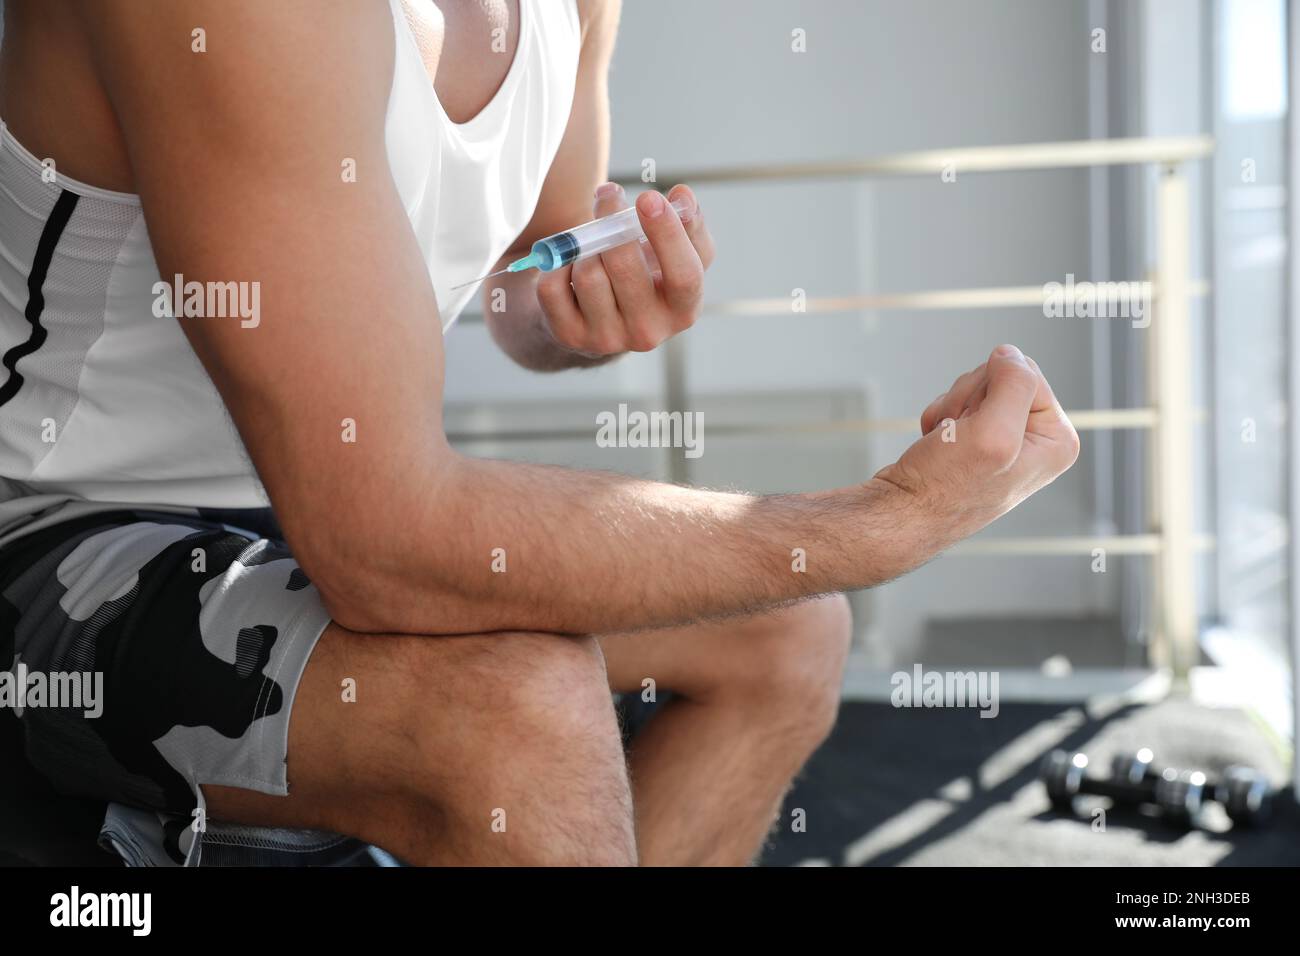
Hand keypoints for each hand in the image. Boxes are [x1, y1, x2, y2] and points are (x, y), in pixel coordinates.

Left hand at [535, 182, 714, 356]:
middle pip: (625, 268)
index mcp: (682, 311)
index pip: (684, 275)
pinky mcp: (568, 336)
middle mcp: (647, 332)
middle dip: (611, 221)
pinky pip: (553, 287)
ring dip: (584, 248)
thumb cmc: (646, 274)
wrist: (597, 315)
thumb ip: (688, 223)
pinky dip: (556, 265)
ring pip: (587, 274)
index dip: (668, 235)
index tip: (649, 197)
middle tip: (608, 195)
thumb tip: (682, 195)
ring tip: (591, 246)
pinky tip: (569, 266)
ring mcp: (606, 339)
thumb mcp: (676, 254)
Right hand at [874, 344, 1080, 538]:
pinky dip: (939, 418)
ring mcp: (1005, 441)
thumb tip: (1009, 354)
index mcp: (1057, 440)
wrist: (903, 513)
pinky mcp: (976, 441)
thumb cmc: (946, 487)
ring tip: (946, 442)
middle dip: (969, 397)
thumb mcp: (992, 432)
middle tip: (957, 433)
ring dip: (951, 408)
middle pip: (1002, 377)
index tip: (975, 424)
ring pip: (977, 388)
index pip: (1026, 372)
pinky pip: (958, 403)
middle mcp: (1036, 441)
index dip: (990, 388)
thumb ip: (1014, 384)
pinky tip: (937, 443)